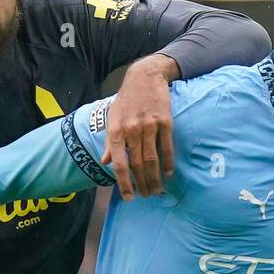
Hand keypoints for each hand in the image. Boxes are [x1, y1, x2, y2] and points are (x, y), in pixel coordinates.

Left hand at [101, 53, 178, 200]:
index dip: (124, 183)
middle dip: (142, 184)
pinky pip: (166, 147)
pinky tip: (168, 173)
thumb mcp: (113, 117)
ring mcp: (149, 125)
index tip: (129, 197)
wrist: (145, 75)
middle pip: (137, 165)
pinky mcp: (165, 121)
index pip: (120, 163)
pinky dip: (167, 163)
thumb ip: (110, 141)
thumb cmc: (127, 99)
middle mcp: (131, 129)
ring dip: (155, 178)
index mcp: (116, 130)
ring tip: (157, 190)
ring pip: (152, 159)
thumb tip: (105, 161)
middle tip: (147, 196)